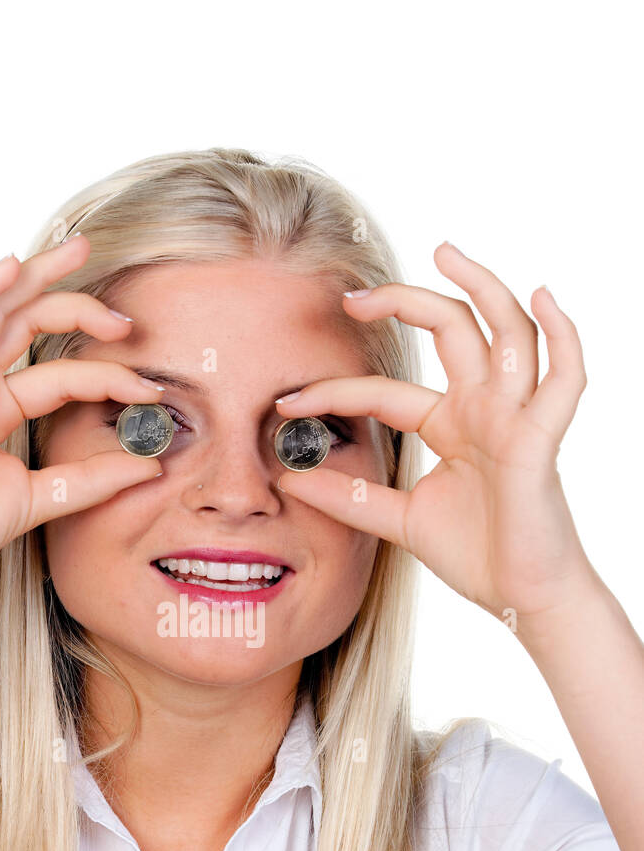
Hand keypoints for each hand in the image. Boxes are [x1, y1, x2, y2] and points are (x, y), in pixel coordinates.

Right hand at [0, 234, 164, 606]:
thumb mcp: (41, 500)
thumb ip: (91, 480)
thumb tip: (151, 466)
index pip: (60, 376)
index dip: (106, 376)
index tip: (151, 390)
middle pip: (24, 323)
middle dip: (73, 302)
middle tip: (123, 308)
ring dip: (34, 277)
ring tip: (78, 252)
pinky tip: (12, 267)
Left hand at [275, 242, 597, 628]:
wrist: (522, 599)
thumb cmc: (479, 555)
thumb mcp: (400, 521)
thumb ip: (352, 500)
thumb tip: (292, 480)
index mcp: (450, 425)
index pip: (385, 391)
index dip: (335, 392)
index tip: (287, 402)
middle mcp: (483, 410)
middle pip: (451, 331)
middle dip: (406, 301)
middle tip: (354, 294)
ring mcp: (514, 419)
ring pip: (506, 334)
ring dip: (482, 287)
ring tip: (446, 252)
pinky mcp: (541, 440)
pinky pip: (564, 378)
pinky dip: (561, 334)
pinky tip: (541, 298)